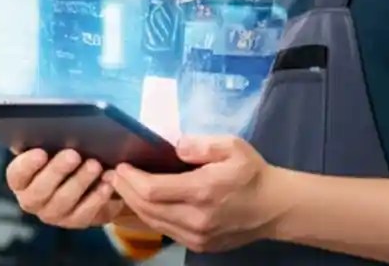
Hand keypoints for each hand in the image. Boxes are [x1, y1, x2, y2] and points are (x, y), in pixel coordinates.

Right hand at [6, 148, 124, 228]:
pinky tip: (107, 181)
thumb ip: (50, 140)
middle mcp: (32, 200)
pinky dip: (98, 196)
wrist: (85, 177)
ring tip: (95, 165)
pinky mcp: (75, 221)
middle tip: (73, 155)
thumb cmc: (62, 154)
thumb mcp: (53, 146)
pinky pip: (85, 213)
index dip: (27, 165)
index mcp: (21, 179)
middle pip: (40, 191)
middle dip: (57, 171)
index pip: (17, 174)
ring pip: (64, 202)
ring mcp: (53, 214)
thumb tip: (58, 128)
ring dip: (80, 182)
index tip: (41, 152)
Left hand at [104, 135, 283, 252]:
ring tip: (122, 187)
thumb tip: (176, 147)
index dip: (132, 179)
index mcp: (203, 191)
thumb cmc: (251, 173)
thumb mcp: (233, 147)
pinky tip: (141, 203)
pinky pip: (164, 231)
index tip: (121, 166)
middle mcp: (196, 218)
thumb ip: (203, 144)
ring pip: (152, 222)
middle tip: (114, 174)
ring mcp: (196, 236)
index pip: (153, 190)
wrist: (275, 207)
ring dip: (132, 205)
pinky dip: (148, 217)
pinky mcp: (198, 245)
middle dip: (125, 190)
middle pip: (147, 208)